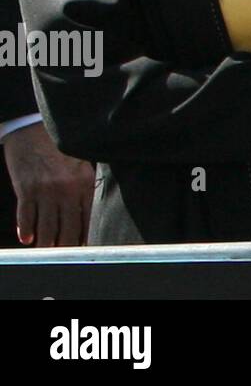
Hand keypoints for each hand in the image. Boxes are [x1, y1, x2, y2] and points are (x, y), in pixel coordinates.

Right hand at [2, 122, 93, 246]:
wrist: (33, 130)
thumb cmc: (59, 149)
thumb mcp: (79, 163)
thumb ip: (85, 185)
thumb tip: (89, 209)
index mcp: (83, 183)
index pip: (87, 218)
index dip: (85, 236)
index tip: (84, 248)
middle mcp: (66, 189)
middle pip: (67, 229)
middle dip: (66, 246)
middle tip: (63, 255)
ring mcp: (45, 190)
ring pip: (46, 228)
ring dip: (46, 242)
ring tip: (46, 250)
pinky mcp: (26, 189)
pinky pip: (26, 216)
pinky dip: (26, 229)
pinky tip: (28, 238)